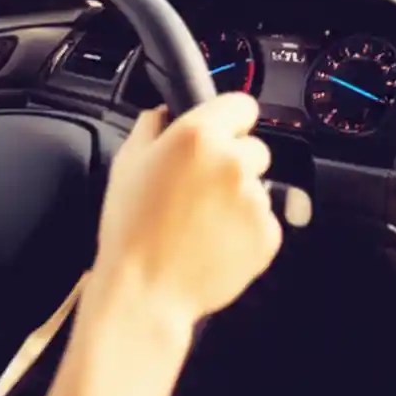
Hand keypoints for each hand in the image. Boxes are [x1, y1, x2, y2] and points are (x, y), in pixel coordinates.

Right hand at [93, 94, 280, 323]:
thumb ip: (151, 125)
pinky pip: (263, 221)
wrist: (145, 290)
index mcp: (199, 136)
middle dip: (232, 162)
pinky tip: (212, 240)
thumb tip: (165, 112)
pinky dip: (244, 229)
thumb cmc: (130, 228)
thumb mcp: (127, 163)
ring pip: (257, 186)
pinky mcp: (268, 233)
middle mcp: (233, 161)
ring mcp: (255, 199)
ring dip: (237, 197)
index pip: (242, 104)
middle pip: (253, 147)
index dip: (229, 119)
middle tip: (199, 188)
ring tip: (200, 221)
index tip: (220, 133)